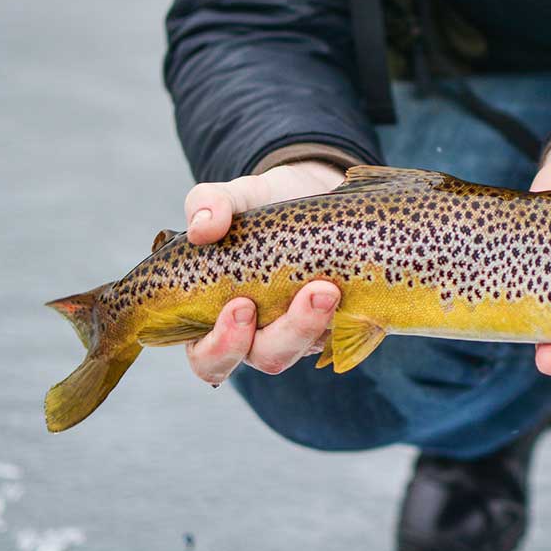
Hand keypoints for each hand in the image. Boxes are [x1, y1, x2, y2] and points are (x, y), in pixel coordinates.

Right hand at [182, 161, 345, 384]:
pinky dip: (347, 316)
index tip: (241, 305)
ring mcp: (300, 330)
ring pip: (305, 350)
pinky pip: (344, 334)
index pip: (207, 357)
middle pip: (266, 358)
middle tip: (301, 296)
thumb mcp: (234, 198)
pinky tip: (349, 288)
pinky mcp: (338, 321)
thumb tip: (201, 229)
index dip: (220, 345)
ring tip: (329, 289)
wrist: (314, 192)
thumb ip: (208, 204)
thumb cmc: (261, 206)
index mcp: (217, 317)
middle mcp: (257, 333)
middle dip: (285, 336)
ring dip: (314, 325)